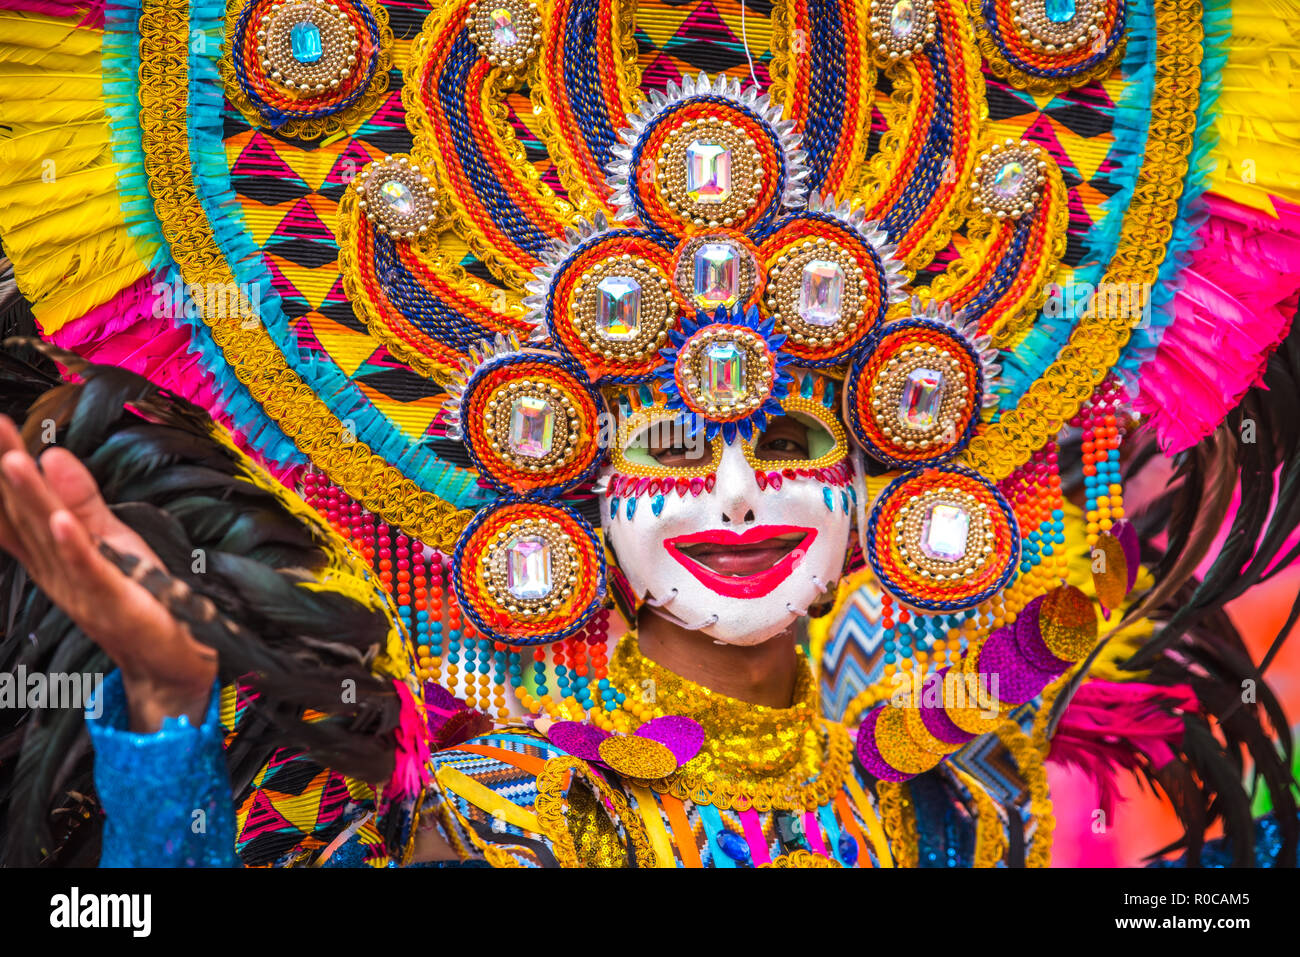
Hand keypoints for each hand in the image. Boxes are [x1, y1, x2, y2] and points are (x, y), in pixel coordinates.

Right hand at [0, 414, 216, 731]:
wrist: (169, 660)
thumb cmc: (140, 596)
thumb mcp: (110, 539)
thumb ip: (81, 500)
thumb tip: (51, 455)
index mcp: (51, 555)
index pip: (16, 509)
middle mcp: (56, 571)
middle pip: (25, 515)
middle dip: (3, 472)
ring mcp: (81, 588)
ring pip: (50, 538)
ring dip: (30, 499)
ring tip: (10, 460)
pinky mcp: (114, 601)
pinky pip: (90, 570)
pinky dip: (74, 545)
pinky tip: (60, 520)